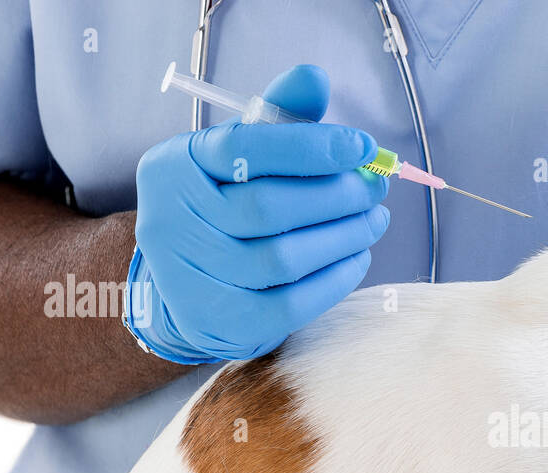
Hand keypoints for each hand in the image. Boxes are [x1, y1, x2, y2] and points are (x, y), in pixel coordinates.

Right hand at [125, 65, 389, 362]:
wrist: (186, 285)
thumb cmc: (224, 205)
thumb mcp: (239, 155)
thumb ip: (277, 118)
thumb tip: (314, 78)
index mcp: (177, 165)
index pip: (245, 149)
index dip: (311, 148)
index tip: (362, 147)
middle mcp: (173, 220)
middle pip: (269, 208)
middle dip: (337, 195)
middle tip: (374, 188)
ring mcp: (193, 276)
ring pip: (284, 258)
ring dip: (344, 237)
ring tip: (373, 220)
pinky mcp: (222, 320)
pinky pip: (292, 302)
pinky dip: (336, 278)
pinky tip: (358, 257)